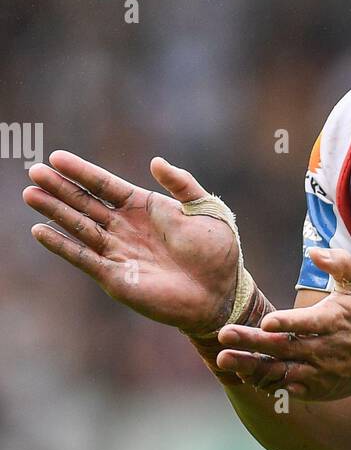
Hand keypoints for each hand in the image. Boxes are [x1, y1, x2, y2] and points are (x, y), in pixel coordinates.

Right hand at [24, 152, 239, 333]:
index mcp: (144, 208)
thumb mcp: (206, 209)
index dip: (82, 172)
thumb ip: (182, 184)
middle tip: (33, 170)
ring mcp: (118, 252)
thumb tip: (156, 161)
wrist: (221, 293)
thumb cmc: (217, 252)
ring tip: (30, 194)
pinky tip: (41, 231)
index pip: (105, 185)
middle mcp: (126, 228)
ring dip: (54, 211)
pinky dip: (62, 246)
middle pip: (85, 203)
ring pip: (79, 227)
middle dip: (60, 188)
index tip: (56, 156)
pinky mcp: (116, 277)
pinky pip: (83, 258)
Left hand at [216, 248, 350, 399]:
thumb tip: (314, 251)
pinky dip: (266, 383)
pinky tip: (243, 374)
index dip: (287, 324)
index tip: (266, 322)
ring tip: (223, 359)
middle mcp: (324, 348)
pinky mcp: (316, 388)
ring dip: (251, 367)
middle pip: (284, 348)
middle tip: (223, 335)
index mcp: (333, 320)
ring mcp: (320, 372)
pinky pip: (287, 388)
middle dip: (252, 343)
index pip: (307, 323)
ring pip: (281, 371)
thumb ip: (339, 262)